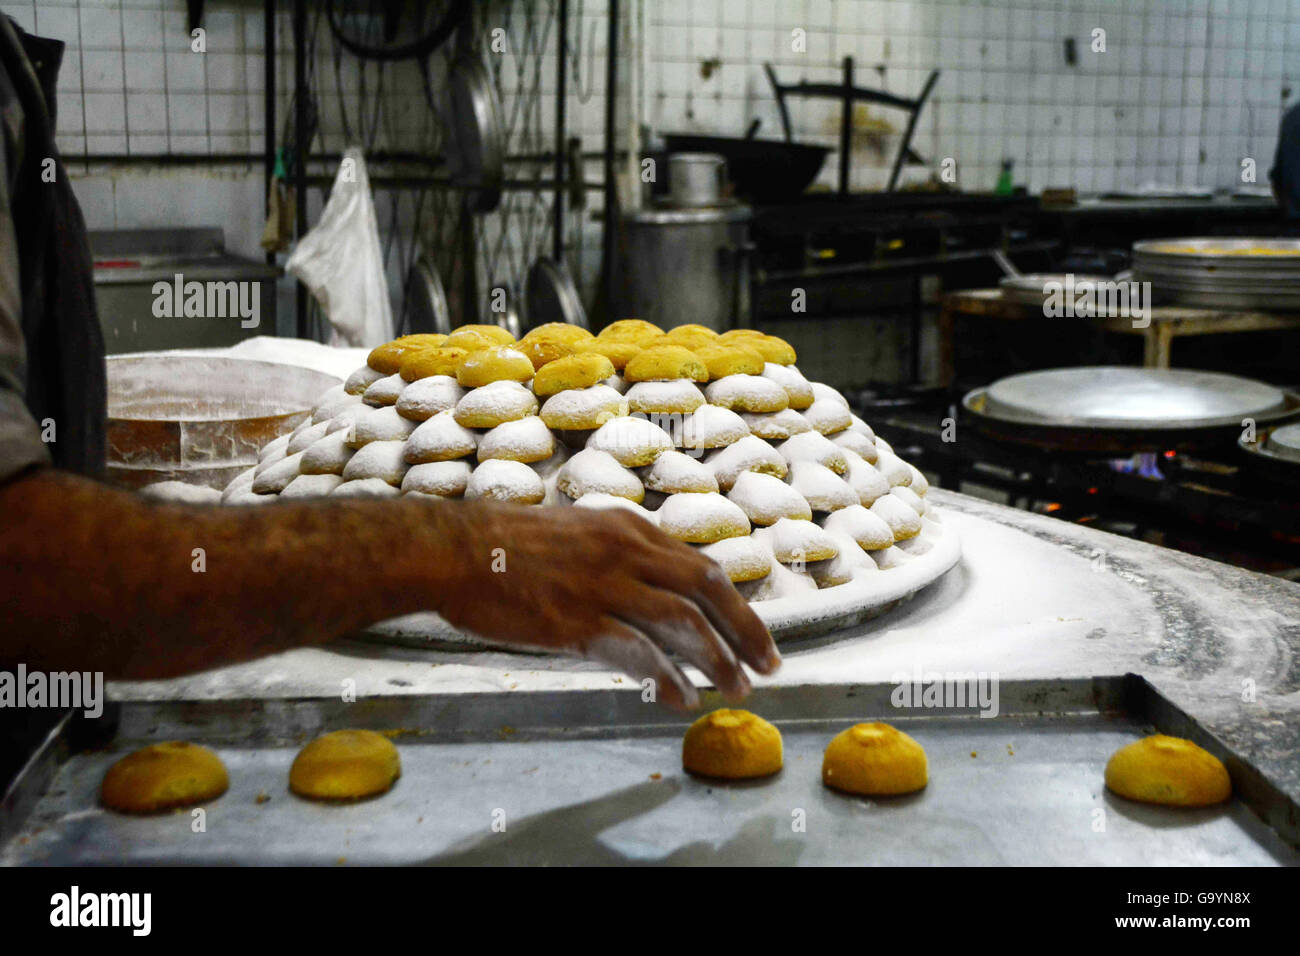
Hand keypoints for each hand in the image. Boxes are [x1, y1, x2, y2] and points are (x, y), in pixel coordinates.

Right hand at [432, 502, 780, 709]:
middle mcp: (625, 551)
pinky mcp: (579, 621)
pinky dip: (668, 677)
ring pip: (683, 622)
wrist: (454, 552)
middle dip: (746, 629)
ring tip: (736, 688)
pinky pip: (640, 653)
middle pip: (707, 589)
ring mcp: (604, 585)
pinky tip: (682, 698)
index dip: (736, 603)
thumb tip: (653, 587)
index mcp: (627, 528)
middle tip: (769, 664)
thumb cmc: (506, 546)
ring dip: (717, 658)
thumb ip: (619, 554)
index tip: (755, 632)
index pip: (700, 566)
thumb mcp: (577, 532)